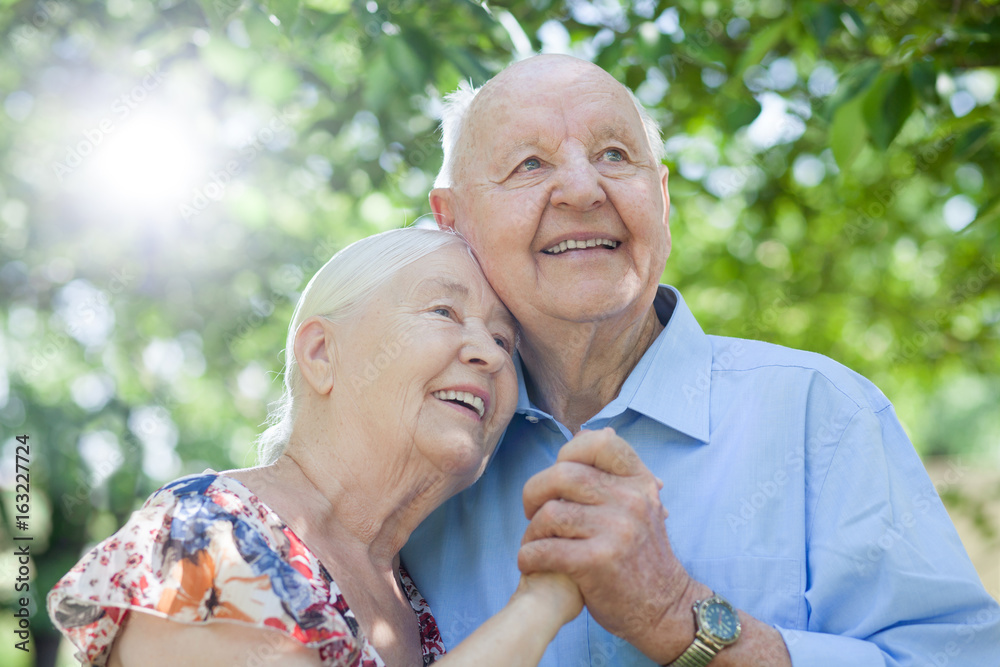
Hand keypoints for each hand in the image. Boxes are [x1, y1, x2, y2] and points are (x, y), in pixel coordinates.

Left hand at [518, 428, 698, 661]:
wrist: (665, 609)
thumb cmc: (641, 556)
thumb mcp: (641, 507)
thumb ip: (616, 474)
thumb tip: (593, 431)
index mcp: (639, 481)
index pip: (600, 442)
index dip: (570, 452)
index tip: (559, 475)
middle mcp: (631, 500)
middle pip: (563, 475)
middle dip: (536, 492)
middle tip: (533, 511)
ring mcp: (615, 530)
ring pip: (550, 513)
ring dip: (532, 531)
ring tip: (535, 542)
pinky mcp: (596, 562)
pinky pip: (545, 549)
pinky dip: (529, 556)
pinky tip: (531, 562)